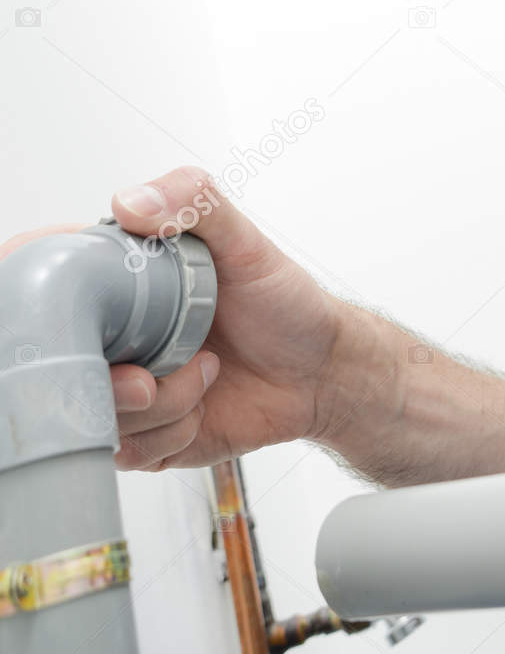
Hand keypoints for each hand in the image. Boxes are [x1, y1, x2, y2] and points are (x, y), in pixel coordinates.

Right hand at [0, 167, 347, 471]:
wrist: (320, 370)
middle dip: (103, 378)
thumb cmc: (283, 303)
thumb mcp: (247, 241)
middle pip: (60, 364)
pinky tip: (202, 408)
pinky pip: (128, 452)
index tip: (68, 316)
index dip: (36, 301)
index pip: (41, 279)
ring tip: (203, 376)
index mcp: (118, 280)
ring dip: (155, 406)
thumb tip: (131, 201)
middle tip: (149, 374)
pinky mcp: (142, 437)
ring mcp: (122, 388)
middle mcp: (111, 335)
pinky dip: (170, 435)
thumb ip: (196, 202)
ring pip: (94, 415)